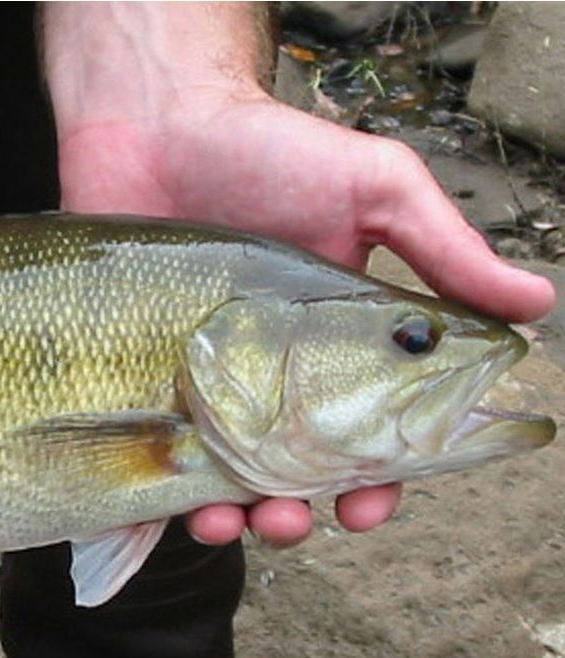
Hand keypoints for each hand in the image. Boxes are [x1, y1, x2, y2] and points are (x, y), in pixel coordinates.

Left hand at [47, 6, 555, 547]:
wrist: (157, 125)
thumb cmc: (271, 153)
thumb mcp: (374, 190)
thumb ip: (445, 251)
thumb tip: (538, 304)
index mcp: (333, 342)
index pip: (365, 429)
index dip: (377, 477)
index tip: (372, 502)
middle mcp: (269, 370)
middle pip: (292, 470)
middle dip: (300, 511)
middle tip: (291, 520)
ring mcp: (201, 376)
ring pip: (223, 475)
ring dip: (239, 516)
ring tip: (237, 521)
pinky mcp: (142, 374)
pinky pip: (154, 451)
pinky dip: (170, 494)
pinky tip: (183, 506)